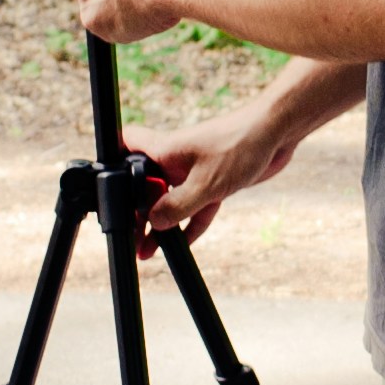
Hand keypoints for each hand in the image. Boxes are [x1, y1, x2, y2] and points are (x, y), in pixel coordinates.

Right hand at [125, 96, 300, 247]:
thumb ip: (179, 206)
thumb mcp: (207, 183)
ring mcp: (194, 170)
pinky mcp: (214, 181)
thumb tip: (154, 223)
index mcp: (165, 149)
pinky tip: (183, 243)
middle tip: (133, 239)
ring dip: (161, 224)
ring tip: (149, 251)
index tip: (108, 190)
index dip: (114, 163)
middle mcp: (175, 158)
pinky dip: (190, 223)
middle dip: (138, 211)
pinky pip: (195, 206)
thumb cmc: (240, 144)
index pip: (127, 145)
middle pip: (146, 184)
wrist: (276, 133)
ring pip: (170, 200)